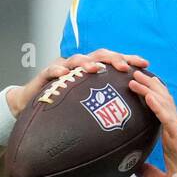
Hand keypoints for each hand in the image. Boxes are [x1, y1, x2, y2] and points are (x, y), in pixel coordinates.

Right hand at [6, 50, 148, 117]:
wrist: (30, 104)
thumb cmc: (63, 106)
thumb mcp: (87, 106)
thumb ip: (105, 107)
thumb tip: (132, 121)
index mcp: (92, 70)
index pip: (113, 61)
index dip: (129, 59)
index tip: (145, 64)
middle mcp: (79, 65)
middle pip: (98, 55)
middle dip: (113, 58)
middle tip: (125, 67)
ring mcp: (62, 68)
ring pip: (76, 59)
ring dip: (87, 62)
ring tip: (97, 68)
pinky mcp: (45, 76)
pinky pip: (51, 70)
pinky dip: (58, 71)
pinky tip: (64, 74)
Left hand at [127, 70, 176, 176]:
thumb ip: (151, 174)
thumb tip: (134, 169)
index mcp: (171, 140)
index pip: (158, 113)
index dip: (148, 98)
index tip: (137, 87)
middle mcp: (174, 133)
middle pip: (160, 103)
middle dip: (147, 86)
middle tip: (134, 73)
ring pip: (163, 105)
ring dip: (149, 90)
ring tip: (137, 77)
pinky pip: (168, 119)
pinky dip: (158, 107)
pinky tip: (148, 96)